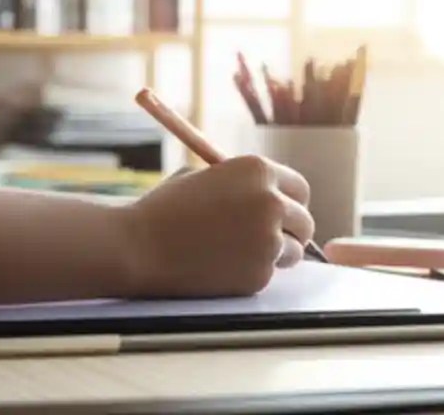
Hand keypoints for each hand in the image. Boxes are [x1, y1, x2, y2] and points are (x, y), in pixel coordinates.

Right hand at [119, 155, 314, 297]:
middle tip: (270, 239)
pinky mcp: (259, 274)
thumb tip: (266, 194)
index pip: (299, 188)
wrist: (138, 246)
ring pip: (293, 251)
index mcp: (258, 170)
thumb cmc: (164, 209)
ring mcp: (268, 240)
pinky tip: (220, 267)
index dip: (289, 201)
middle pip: (304, 221)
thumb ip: (240, 184)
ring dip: (275, 254)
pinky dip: (251, 273)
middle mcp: (271, 202)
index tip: (282, 212)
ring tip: (236, 253)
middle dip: (291, 231)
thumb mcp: (204, 178)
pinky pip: (267, 274)